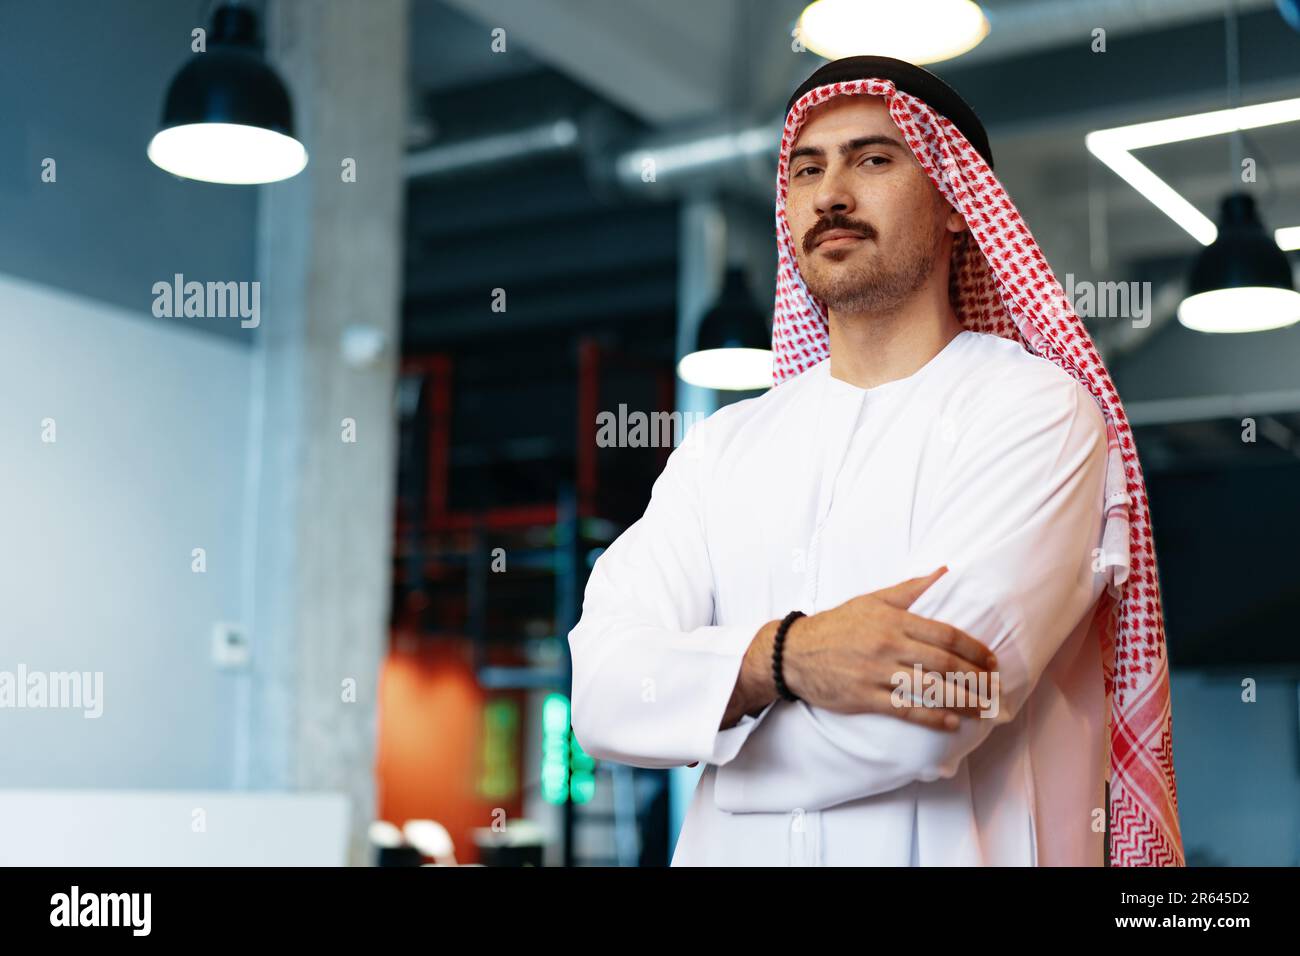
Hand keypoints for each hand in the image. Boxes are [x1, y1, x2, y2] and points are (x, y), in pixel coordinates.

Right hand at [782, 567, 997, 730]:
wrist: (793, 652)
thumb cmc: (837, 625)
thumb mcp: (872, 600)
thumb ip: (910, 589)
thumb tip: (944, 572)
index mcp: (892, 619)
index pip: (944, 633)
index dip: (973, 648)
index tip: (991, 660)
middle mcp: (887, 645)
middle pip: (943, 662)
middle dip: (974, 677)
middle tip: (994, 687)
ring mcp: (875, 672)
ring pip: (929, 688)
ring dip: (961, 700)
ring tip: (982, 708)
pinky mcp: (864, 697)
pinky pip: (904, 709)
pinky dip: (931, 717)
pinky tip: (950, 723)